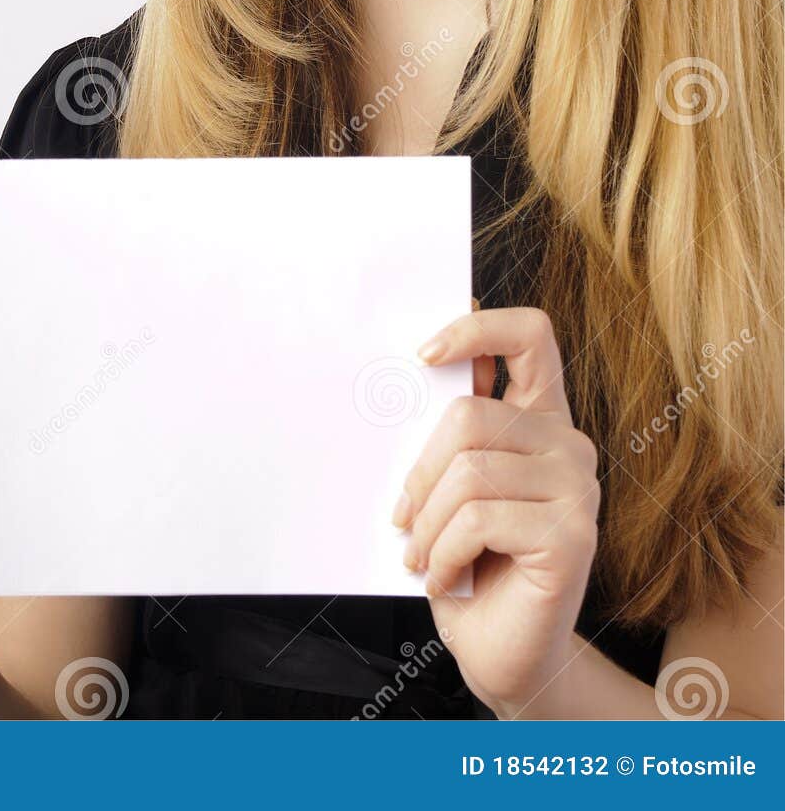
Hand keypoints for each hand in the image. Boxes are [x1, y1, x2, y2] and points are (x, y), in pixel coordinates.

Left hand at [392, 305, 599, 716]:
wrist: (503, 652)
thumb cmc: (471, 564)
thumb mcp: (453, 486)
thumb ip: (454, 431)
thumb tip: (424, 365)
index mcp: (541, 419)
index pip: (530, 334)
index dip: (476, 328)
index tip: (423, 356)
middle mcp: (569, 444)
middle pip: (470, 414)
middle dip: (420, 472)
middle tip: (403, 518)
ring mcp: (578, 488)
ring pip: (469, 470)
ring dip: (427, 522)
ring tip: (421, 554)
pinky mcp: (572, 534)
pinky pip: (479, 519)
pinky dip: (443, 552)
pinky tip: (444, 575)